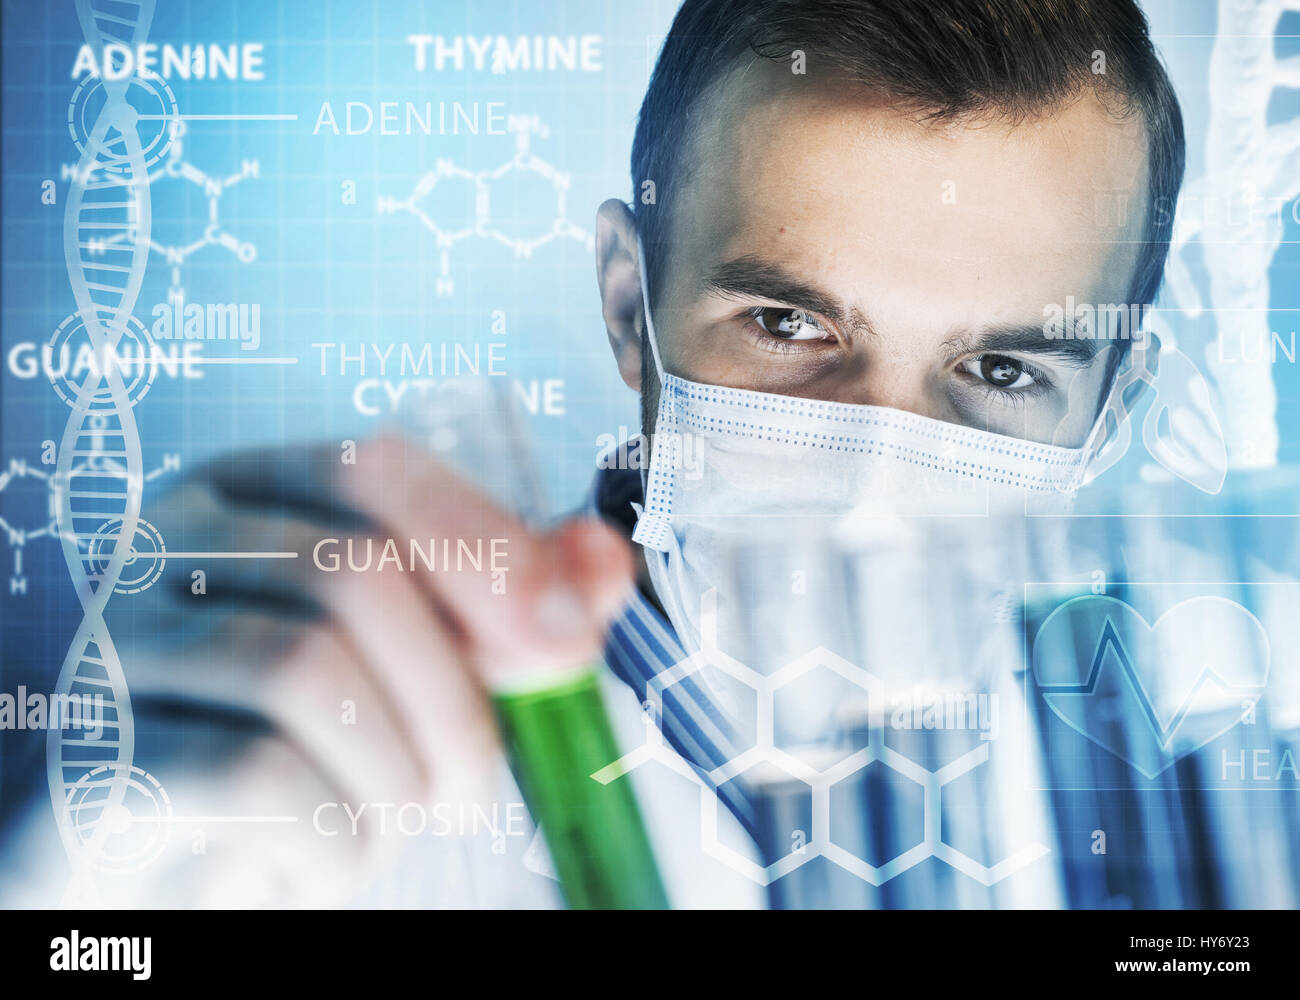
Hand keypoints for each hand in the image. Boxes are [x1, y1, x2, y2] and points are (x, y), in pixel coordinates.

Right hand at [98, 433, 633, 905]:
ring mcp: (118, 646)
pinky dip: (334, 836)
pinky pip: (254, 774)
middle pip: (355, 573)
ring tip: (396, 816)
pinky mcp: (98, 759)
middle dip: (455, 698)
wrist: (176, 853)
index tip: (567, 640)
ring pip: (305, 670)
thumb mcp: (418, 660)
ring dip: (398, 773)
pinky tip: (327, 854)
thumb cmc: (312, 741)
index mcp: (253, 495)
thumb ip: (510, 605)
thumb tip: (605, 562)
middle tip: (474, 783)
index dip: (491, 547)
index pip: (376, 468)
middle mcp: (169, 546)